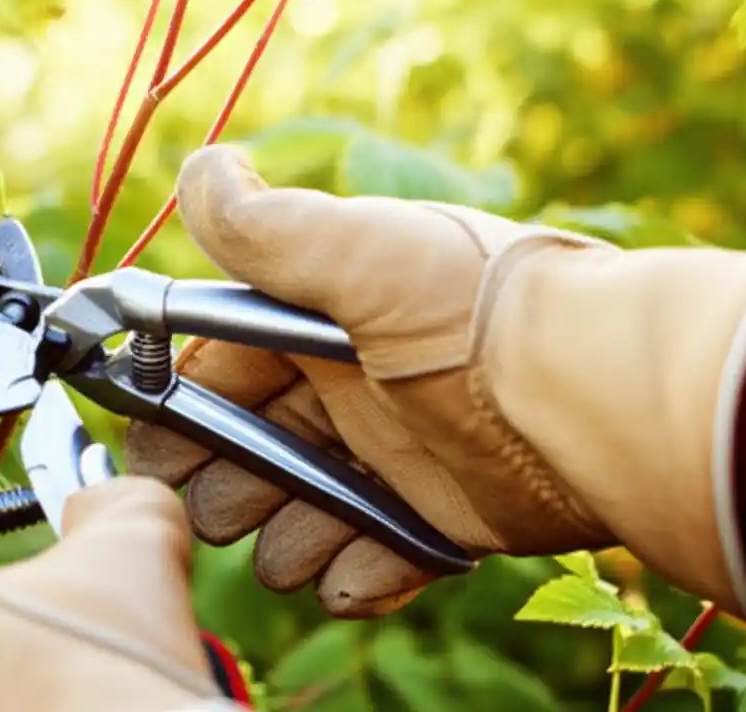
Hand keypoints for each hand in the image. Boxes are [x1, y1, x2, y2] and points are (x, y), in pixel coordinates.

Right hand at [125, 143, 745, 634]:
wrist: (593, 398)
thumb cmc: (472, 313)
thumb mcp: (360, 252)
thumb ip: (266, 228)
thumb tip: (199, 167)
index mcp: (323, 321)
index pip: (221, 366)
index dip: (180, 409)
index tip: (152, 451)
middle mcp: (351, 388)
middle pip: (251, 449)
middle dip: (223, 484)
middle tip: (219, 511)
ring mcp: (393, 458)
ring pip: (300, 514)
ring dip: (282, 541)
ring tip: (293, 546)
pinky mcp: (438, 519)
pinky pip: (373, 562)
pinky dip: (354, 578)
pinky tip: (351, 573)